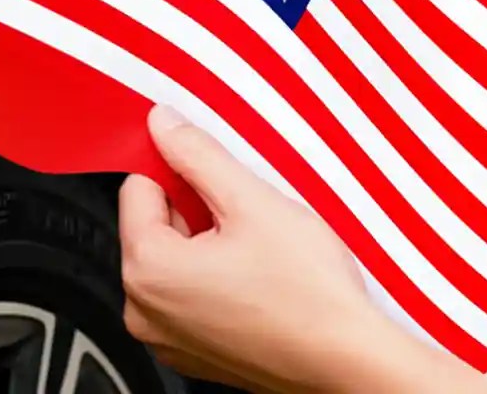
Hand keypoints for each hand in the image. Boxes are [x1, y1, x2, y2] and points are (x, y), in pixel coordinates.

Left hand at [119, 106, 417, 390]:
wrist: (347, 361)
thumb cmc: (309, 294)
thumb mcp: (252, 201)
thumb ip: (198, 155)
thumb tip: (162, 125)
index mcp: (148, 269)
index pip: (139, 187)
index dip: (182, 171)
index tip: (218, 174)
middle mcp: (146, 311)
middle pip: (156, 226)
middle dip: (198, 210)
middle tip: (250, 216)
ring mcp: (170, 339)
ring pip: (177, 261)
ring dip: (212, 244)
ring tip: (261, 250)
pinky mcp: (197, 353)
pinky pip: (194, 297)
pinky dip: (220, 280)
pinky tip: (261, 279)